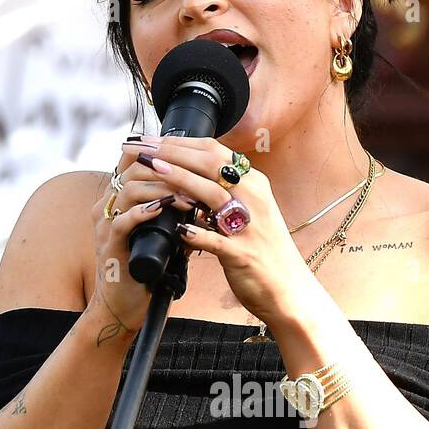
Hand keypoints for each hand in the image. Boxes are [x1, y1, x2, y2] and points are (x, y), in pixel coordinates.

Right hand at [89, 151, 196, 332]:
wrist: (125, 307)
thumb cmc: (146, 272)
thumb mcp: (162, 235)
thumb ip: (174, 214)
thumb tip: (205, 196)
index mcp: (120, 200)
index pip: (136, 160)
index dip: (166, 154)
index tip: (196, 162)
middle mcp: (110, 206)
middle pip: (134, 166)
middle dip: (170, 168)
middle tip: (199, 178)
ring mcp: (107, 225)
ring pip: (130, 188)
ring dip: (164, 188)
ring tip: (189, 196)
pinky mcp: (110, 245)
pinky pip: (124, 220)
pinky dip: (146, 212)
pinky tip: (165, 210)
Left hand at [119, 136, 311, 327]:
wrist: (287, 289)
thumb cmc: (261, 250)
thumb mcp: (248, 211)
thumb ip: (223, 191)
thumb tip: (190, 172)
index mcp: (253, 184)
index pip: (213, 151)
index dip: (178, 142)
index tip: (149, 140)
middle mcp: (253, 198)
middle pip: (210, 164)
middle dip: (171, 152)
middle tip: (140, 148)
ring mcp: (249, 226)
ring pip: (213, 194)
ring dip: (179, 179)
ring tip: (150, 169)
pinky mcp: (242, 254)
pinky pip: (216, 240)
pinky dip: (196, 232)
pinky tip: (176, 227)